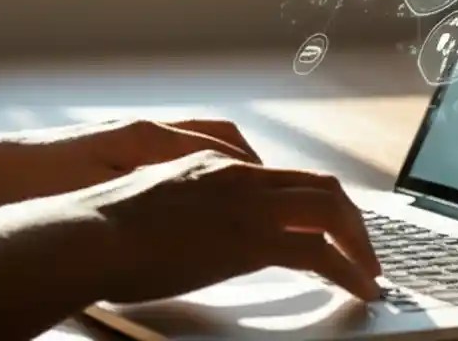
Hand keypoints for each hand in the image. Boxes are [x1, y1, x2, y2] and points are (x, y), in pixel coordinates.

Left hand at [0, 118, 263, 204]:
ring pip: (198, 140)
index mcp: (146, 136)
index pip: (222, 147)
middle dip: (253, 163)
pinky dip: (199, 165)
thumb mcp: (103, 195)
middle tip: (274, 193)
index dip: (256, 172)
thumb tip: (204, 192)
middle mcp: (144, 128)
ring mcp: (130, 135)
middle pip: (220, 135)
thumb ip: (155, 190)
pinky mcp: (114, 147)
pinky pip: (175, 149)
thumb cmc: (39, 186)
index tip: (279, 198)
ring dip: (226, 162)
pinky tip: (194, 194)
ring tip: (244, 193)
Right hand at [0, 150, 381, 340]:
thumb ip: (194, 209)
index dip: (321, 203)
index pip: (289, 177)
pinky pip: (318, 253)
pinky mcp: (249, 239)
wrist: (88, 235)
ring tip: (370, 276)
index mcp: (219, 166)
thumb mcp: (160, 204)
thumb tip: (206, 232)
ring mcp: (247, 204)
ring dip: (358, 245)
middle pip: (321, 187)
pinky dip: (348, 271)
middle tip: (364, 254)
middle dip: (352, 222)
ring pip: (329, 211)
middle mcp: (241, 176)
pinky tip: (358, 291)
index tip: (335, 229)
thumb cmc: (106, 231)